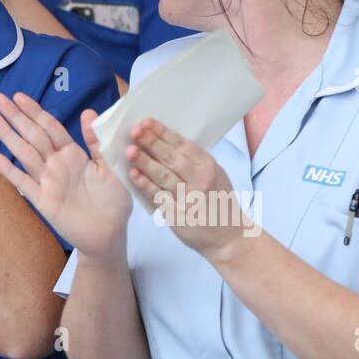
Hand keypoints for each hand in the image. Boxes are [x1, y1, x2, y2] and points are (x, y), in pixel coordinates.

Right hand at [0, 93, 132, 262]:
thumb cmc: (113, 201)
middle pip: (33, 135)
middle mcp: (56, 164)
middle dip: (15, 117)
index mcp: (73, 154)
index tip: (18, 96)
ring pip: (24, 153)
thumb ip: (97, 141)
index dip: (34, 111)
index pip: (50, 127)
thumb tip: (87, 111)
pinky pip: (24, 183)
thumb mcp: (111, 166)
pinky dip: (9, 170)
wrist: (110, 234)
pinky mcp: (43, 201)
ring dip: (7, 135)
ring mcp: (47, 181)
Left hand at [126, 119, 251, 260]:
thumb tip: (165, 140)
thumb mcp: (215, 175)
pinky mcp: (179, 215)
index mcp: (208, 166)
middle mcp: (200, 180)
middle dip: (151, 142)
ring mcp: (190, 198)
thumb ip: (194, 160)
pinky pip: (159, 197)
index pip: (183, 145)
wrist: (229, 237)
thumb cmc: (218, 201)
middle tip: (134, 131)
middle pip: (171, 158)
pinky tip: (134, 175)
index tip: (146, 122)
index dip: (163, 133)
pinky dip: (146, 185)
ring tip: (130, 150)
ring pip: (164, 176)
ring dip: (145, 162)